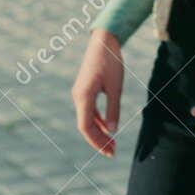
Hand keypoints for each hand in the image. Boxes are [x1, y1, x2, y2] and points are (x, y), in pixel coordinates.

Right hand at [72, 30, 123, 155]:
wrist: (104, 41)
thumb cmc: (111, 61)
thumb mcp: (116, 87)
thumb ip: (113, 110)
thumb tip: (113, 131)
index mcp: (83, 96)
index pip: (85, 126)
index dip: (96, 141)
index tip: (109, 151)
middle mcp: (78, 96)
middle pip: (86, 126)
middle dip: (99, 140)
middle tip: (113, 152)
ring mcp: (80, 93)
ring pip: (87, 119)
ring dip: (100, 132)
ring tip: (112, 144)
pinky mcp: (85, 90)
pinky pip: (90, 111)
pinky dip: (99, 121)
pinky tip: (109, 129)